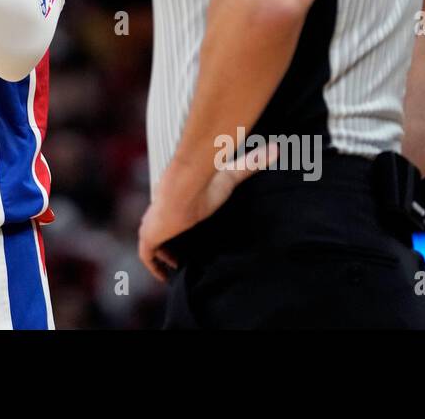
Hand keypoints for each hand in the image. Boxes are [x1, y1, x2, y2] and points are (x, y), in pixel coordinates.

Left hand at [137, 141, 277, 282]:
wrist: (186, 185)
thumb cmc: (206, 180)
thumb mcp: (232, 174)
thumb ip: (252, 162)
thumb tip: (277, 148)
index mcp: (174, 198)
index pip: (173, 214)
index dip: (179, 226)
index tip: (192, 237)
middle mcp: (160, 212)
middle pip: (161, 230)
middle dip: (170, 243)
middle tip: (186, 257)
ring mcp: (152, 225)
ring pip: (153, 245)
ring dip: (163, 255)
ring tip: (179, 267)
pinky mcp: (148, 237)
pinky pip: (147, 257)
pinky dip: (155, 267)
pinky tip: (166, 275)